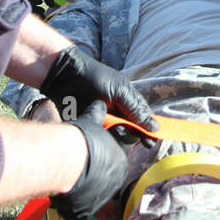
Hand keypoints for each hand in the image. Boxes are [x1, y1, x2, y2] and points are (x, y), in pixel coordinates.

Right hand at [22, 0, 54, 14]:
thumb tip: (52, 6)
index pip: (30, 8)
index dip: (38, 13)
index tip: (45, 16)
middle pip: (27, 7)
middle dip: (36, 10)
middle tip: (44, 12)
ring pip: (26, 2)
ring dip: (34, 5)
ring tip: (42, 4)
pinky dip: (32, 0)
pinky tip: (39, 0)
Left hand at [41, 44, 155, 129]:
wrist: (64, 77)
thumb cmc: (94, 78)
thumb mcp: (119, 90)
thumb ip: (136, 109)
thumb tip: (155, 129)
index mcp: (129, 105)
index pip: (144, 123)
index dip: (148, 133)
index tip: (149, 143)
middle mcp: (118, 116)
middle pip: (132, 133)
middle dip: (130, 134)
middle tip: (122, 129)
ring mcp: (104, 124)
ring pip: (117, 139)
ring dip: (116, 136)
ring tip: (108, 127)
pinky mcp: (90, 129)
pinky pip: (100, 140)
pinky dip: (101, 138)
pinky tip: (98, 130)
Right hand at [54, 101, 128, 219]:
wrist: (68, 160)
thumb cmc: (81, 140)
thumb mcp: (91, 121)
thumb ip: (97, 115)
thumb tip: (99, 104)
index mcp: (120, 161)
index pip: (112, 161)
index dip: (98, 157)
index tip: (88, 155)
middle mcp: (114, 182)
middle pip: (103, 179)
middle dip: (92, 174)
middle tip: (77, 167)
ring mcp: (102, 197)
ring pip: (93, 193)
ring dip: (83, 189)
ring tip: (69, 180)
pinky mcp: (87, 209)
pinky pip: (81, 207)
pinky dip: (73, 202)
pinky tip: (64, 193)